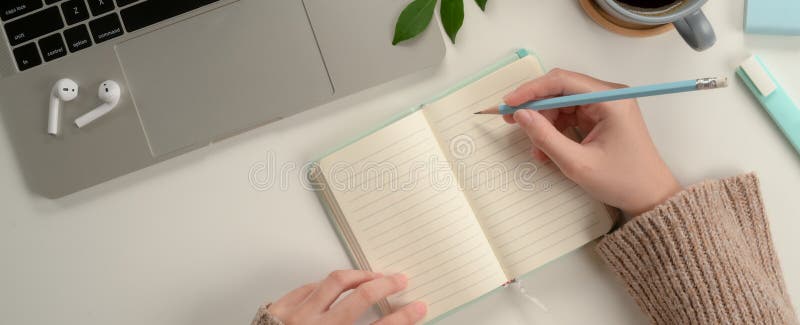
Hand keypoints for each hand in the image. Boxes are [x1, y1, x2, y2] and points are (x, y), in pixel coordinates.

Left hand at [267, 270, 425, 324]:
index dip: (403, 318)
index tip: (418, 308)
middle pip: (360, 298)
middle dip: (385, 286)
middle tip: (400, 280)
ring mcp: (295, 316)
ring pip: (334, 283)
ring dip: (359, 276)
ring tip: (372, 275)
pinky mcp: (278, 309)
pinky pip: (307, 287)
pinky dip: (325, 285)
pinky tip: (335, 285)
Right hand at [503, 69, 681, 215]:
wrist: (650, 196)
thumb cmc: (622, 181)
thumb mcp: (577, 163)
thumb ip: (545, 137)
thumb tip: (520, 115)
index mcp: (610, 100)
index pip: (562, 81)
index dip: (531, 90)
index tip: (508, 103)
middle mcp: (609, 96)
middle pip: (560, 90)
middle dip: (535, 107)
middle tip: (512, 122)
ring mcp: (605, 106)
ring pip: (562, 104)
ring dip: (544, 123)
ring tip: (537, 150)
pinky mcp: (601, 117)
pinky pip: (569, 115)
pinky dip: (555, 130)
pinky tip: (547, 150)